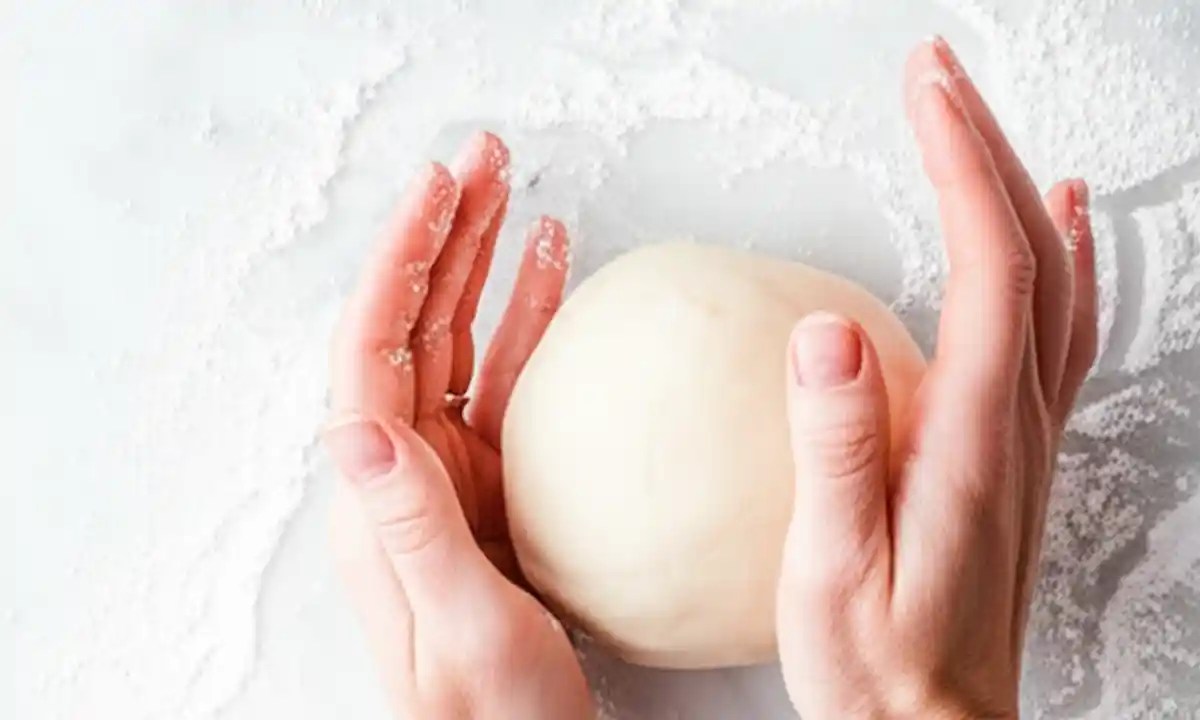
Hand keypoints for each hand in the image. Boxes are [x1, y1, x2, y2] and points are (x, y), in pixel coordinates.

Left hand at [323, 132, 592, 719]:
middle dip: (446, 237)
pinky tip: (555, 285)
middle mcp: (409, 472)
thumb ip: (411, 530)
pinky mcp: (500, 486)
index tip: (441, 191)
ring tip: (520, 200)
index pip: (374, 349)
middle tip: (485, 163)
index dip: (402, 260)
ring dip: (488, 268)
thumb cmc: (489, 715)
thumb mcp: (460, 629)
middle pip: (417, 326)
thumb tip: (356, 426)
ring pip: (465, 344)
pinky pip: (512, 386)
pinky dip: (533, 326)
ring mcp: (457, 475)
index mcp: (384, 495)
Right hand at [776, 37, 1096, 719]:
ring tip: (982, 121)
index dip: (960, 164)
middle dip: (984, 146)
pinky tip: (1059, 228)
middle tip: (937, 74)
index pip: (988, 263)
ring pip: (1051, 281)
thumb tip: (823, 333)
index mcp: (970, 435)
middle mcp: (1014, 423)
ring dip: (1017, 188)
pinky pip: (1058, 331)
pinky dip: (1061, 260)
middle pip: (1028, 251)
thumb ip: (834, 451)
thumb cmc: (879, 667)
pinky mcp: (1011, 454)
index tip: (925, 90)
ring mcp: (1023, 436)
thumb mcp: (832, 570)